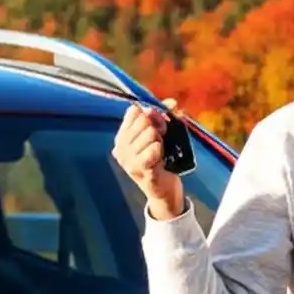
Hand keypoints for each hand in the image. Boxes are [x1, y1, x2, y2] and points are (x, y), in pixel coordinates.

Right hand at [112, 99, 185, 219]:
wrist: (164, 190)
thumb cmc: (161, 160)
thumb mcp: (160, 135)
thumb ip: (164, 116)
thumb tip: (172, 103)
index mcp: (122, 137)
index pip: (134, 111)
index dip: (151, 115)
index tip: (159, 127)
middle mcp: (120, 147)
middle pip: (144, 121)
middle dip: (158, 128)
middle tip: (161, 142)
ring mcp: (128, 160)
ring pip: (150, 134)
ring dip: (160, 142)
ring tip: (160, 154)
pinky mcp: (140, 170)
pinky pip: (154, 149)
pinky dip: (161, 152)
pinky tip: (161, 161)